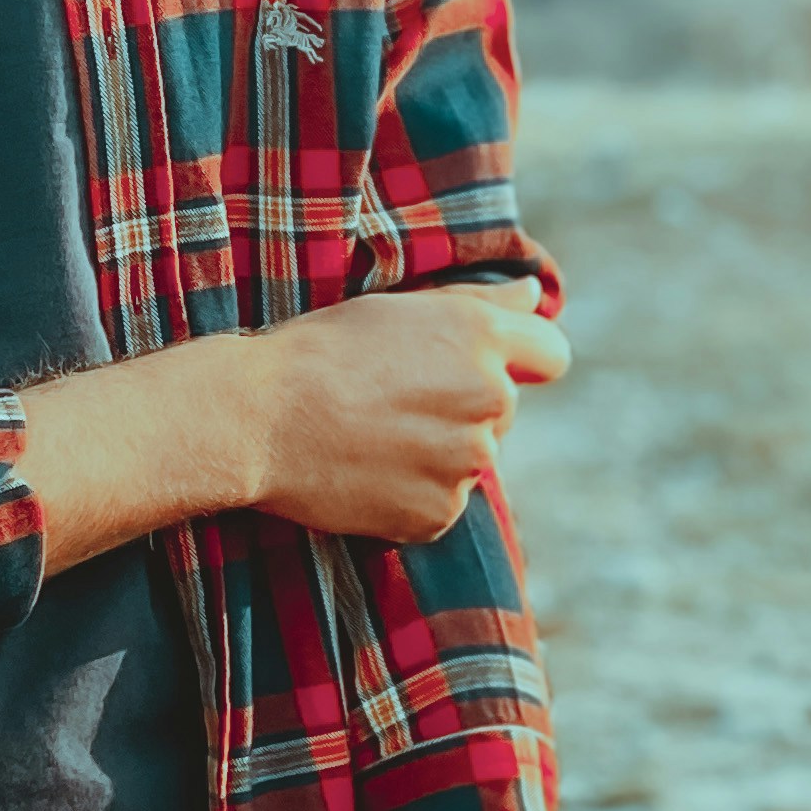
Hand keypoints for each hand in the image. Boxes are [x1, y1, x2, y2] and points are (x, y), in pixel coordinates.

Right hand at [247, 280, 569, 543]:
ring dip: (437, 452)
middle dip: (462, 405)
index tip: (483, 364)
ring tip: (371, 434)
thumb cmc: (324, 349)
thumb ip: (483, 303)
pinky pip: (440, 503)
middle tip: (392, 397)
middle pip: (502, 410)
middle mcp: (489, 399)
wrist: (260, 418)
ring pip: (470, 457)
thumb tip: (534, 296)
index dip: (522, 359)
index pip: (551, 355)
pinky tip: (365, 471)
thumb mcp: (403, 307)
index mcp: (483, 339)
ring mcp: (467, 464)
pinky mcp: (438, 514)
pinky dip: (410, 494)